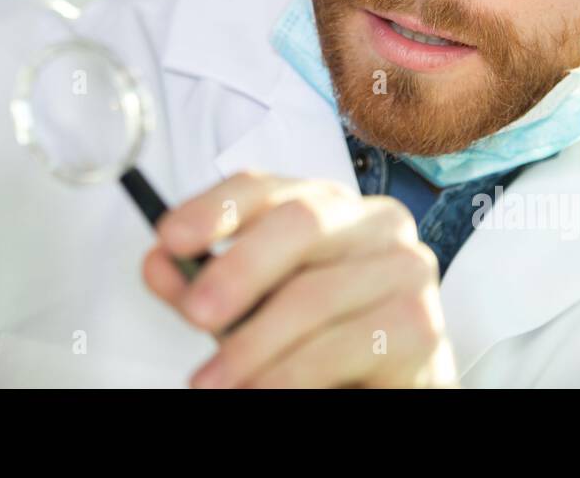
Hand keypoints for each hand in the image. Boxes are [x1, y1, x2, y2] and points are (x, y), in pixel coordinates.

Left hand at [142, 170, 458, 387]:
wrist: (392, 384)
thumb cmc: (322, 337)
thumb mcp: (251, 308)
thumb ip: (203, 284)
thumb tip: (157, 263)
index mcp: (327, 205)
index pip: (265, 188)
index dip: (215, 207)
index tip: (170, 237)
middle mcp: (373, 222)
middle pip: (299, 223)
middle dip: (239, 269)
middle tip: (196, 314)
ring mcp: (404, 267)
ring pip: (315, 294)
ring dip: (254, 345)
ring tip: (214, 382)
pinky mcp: (421, 324)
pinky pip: (345, 345)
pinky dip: (292, 374)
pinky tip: (261, 391)